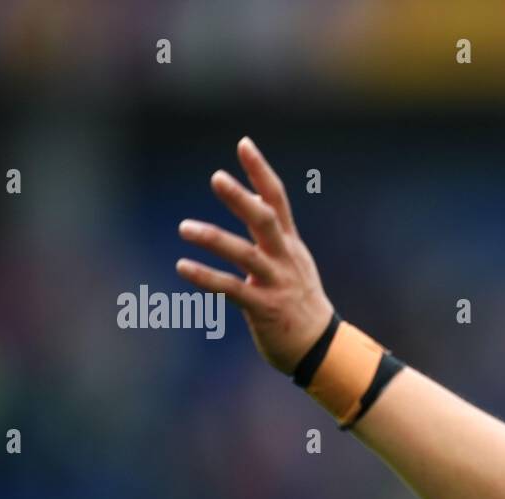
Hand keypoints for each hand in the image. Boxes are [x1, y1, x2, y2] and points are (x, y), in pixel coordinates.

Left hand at [176, 136, 334, 373]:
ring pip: (244, 254)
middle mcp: (284, 259)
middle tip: (217, 178)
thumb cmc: (301, 303)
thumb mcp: (294, 263)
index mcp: (290, 245)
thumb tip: (257, 200)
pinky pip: (232, 289)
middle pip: (265, 221)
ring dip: (213, 239)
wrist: (320, 348)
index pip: (277, 200)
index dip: (260, 172)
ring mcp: (275, 283)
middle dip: (242, 199)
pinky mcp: (264, 308)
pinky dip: (206, 277)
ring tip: (184, 227)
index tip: (243, 144)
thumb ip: (275, 235)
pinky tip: (183, 267)